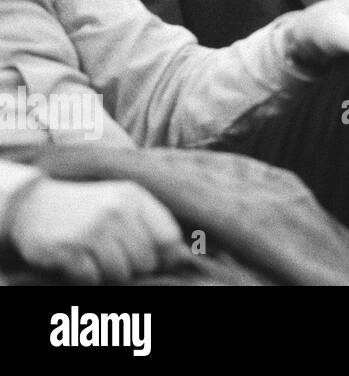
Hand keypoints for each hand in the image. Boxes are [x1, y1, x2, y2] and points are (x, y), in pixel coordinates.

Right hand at [9, 179, 182, 283]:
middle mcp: (116, 211)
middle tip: (118, 259)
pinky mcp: (68, 249)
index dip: (167, 257)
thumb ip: (152, 222)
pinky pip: (92, 279)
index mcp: (136, 198)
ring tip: (98, 260)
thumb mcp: (123, 201)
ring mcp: (92, 230)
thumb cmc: (88, 206)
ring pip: (120, 274)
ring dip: (110, 275)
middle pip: (145, 261)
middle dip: (135, 268)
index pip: (168, 238)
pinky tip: (81, 263)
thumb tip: (183, 255)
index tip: (158, 262)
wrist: (35, 203)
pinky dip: (88, 278)